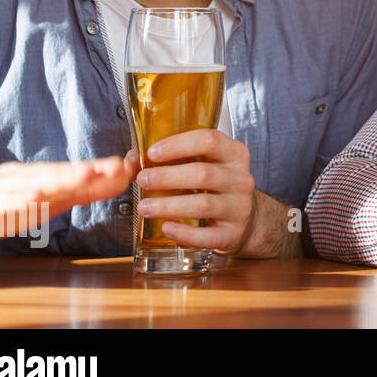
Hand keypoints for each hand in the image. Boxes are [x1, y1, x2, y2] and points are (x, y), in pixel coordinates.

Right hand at [0, 156, 134, 242]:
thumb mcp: (41, 199)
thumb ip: (76, 193)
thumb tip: (114, 184)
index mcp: (40, 178)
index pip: (78, 172)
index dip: (107, 170)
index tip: (134, 166)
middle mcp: (24, 178)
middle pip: (61, 174)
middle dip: (90, 171)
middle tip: (118, 167)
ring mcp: (2, 189)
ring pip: (34, 183)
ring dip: (61, 179)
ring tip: (86, 175)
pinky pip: (1, 203)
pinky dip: (18, 200)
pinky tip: (33, 198)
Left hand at [135, 129, 255, 254]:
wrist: (245, 219)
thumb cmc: (215, 186)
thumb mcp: (204, 164)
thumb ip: (173, 159)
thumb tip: (131, 163)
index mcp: (234, 154)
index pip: (210, 140)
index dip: (178, 145)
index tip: (152, 153)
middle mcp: (241, 179)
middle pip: (203, 174)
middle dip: (167, 177)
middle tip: (142, 180)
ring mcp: (239, 208)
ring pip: (203, 205)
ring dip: (169, 206)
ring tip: (144, 207)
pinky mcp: (233, 234)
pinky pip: (207, 236)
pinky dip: (184, 234)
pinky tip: (166, 228)